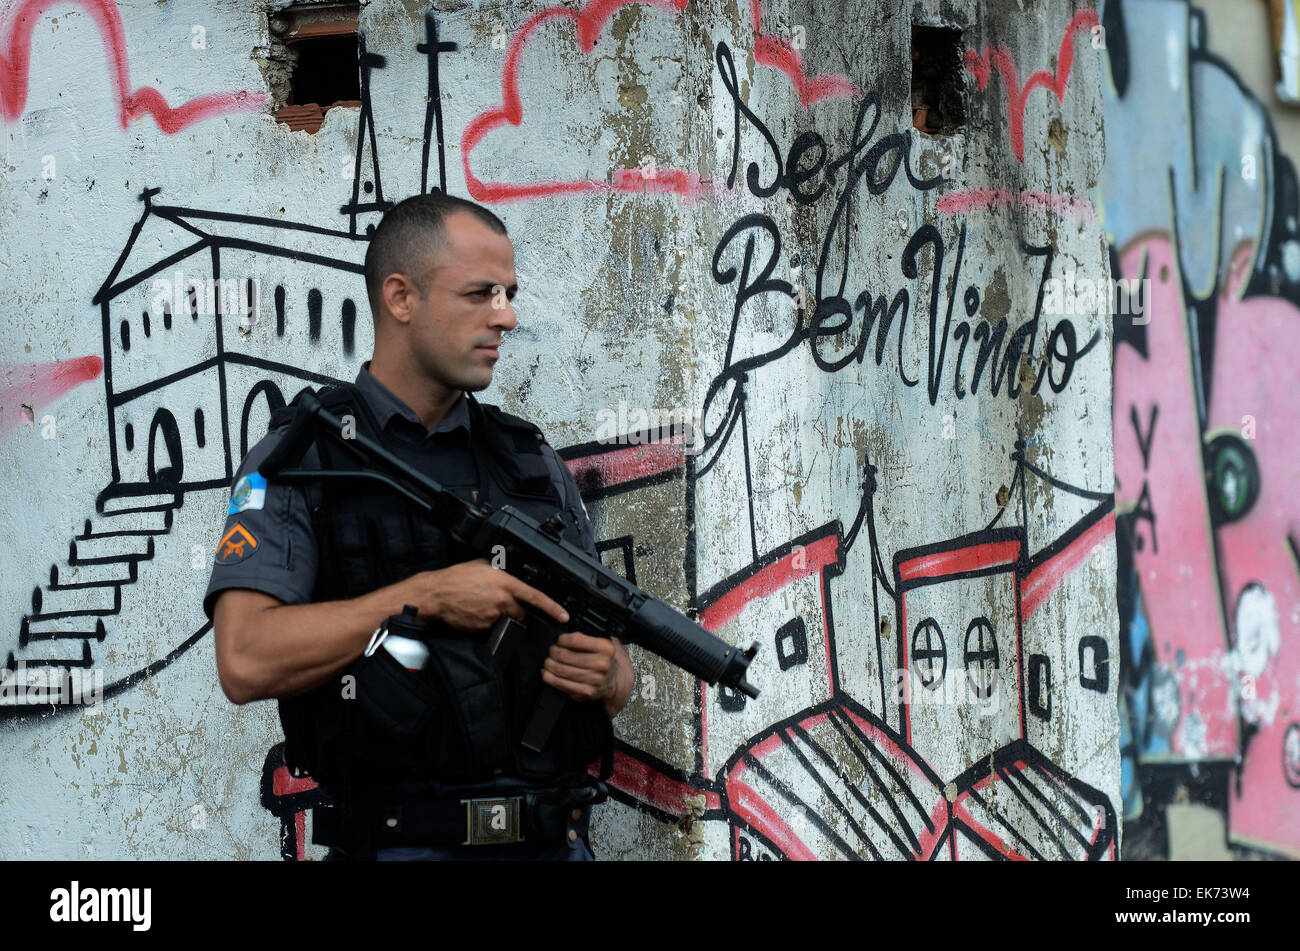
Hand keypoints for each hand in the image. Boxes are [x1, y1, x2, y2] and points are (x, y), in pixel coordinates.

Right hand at [411, 558, 569, 631]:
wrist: (436, 593)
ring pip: (505, 620)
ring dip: (499, 615)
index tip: (563, 615)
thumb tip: (509, 571)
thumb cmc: (456, 577)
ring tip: (482, 604)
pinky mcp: (482, 627)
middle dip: (515, 610)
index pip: (534, 596)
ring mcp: (492, 616)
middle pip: (520, 612)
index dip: (552, 607)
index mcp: (505, 583)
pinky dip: (486, 621)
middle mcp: (501, 600)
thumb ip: (500, 570)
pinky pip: (490, 626)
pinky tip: (474, 611)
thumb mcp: (482, 565)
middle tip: (500, 602)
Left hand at [542, 632, 627, 714]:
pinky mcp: (586, 692)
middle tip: (551, 651)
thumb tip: (563, 634)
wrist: (615, 680)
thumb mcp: (601, 643)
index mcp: (605, 647)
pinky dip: (550, 678)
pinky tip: (547, 674)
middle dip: (553, 652)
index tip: (558, 641)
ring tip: (548, 662)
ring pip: (561, 670)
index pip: (575, 640)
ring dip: (549, 665)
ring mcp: (594, 679)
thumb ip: (586, 637)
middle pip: (565, 656)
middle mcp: (601, 664)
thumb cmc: (604, 659)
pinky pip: (562, 684)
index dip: (561, 640)